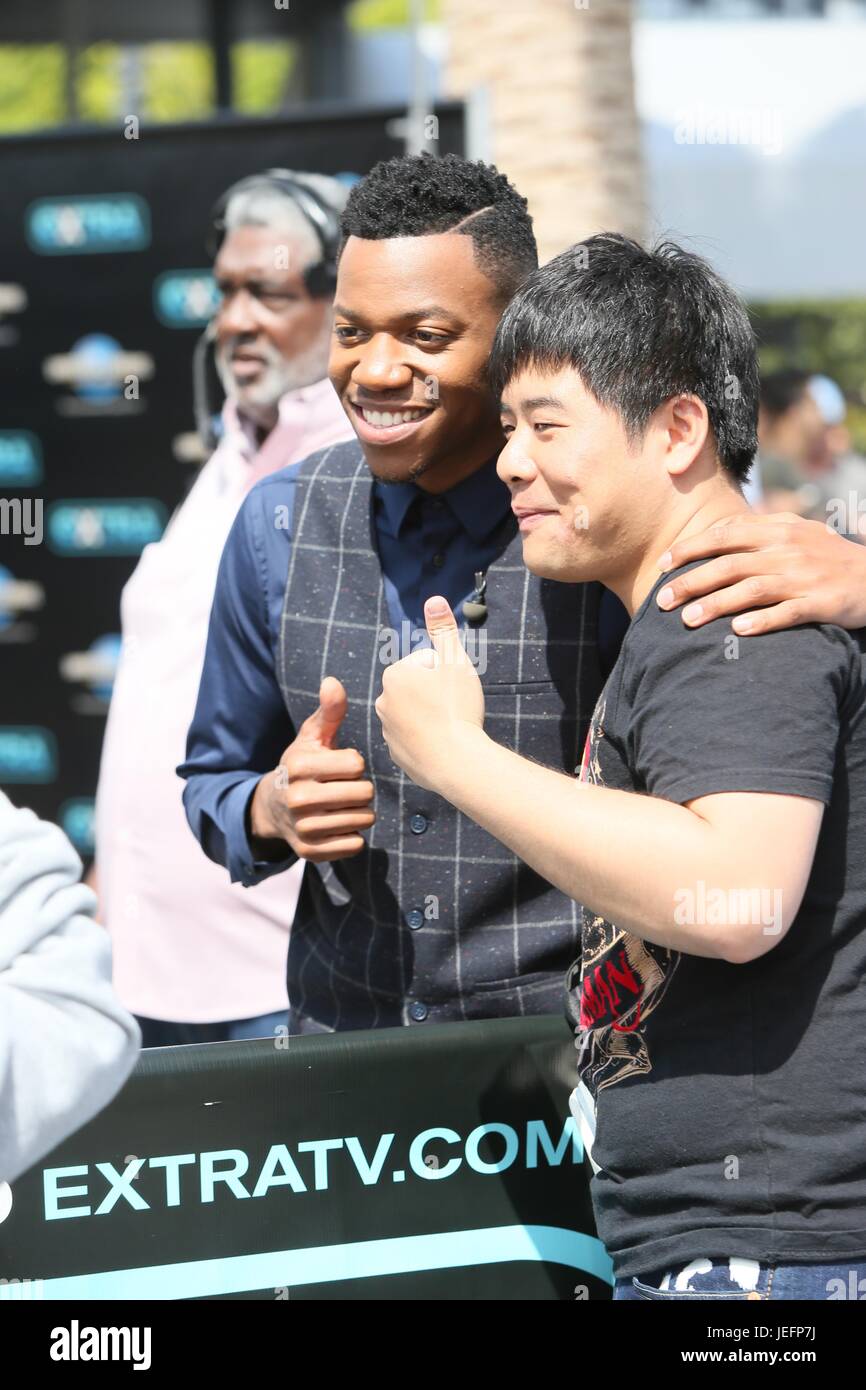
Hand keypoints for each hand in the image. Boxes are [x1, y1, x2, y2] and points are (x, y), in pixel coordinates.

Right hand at [249, 676, 374, 862]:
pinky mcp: (310, 852)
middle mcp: (297, 798)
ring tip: (340, 805)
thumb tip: (332, 682)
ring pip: (363, 819)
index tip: (338, 766)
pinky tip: (336, 824)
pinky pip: (355, 844)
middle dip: (360, 788)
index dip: (353, 764)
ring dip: (359, 812)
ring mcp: (303, 828)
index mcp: (299, 765)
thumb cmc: (301, 766)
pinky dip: (353, 835)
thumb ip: (328, 711)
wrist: (272, 807)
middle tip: (342, 788)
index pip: (356, 763)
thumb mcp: (311, 737)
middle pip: (364, 792)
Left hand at [375, 596, 484, 791]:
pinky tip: (443, 744)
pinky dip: (427, 740)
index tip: (453, 689)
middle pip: (418, 689)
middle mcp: (383, 701)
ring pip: (416, 714)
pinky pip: (415, 740)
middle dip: (436, 695)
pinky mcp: (396, 754)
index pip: (425, 665)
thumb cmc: (456, 707)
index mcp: (394, 675)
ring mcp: (388, 730)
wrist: (456, 762)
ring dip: (432, 717)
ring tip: (450, 727)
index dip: (445, 674)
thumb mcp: (455, 660)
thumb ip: (443, 629)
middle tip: (454, 708)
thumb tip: (434, 599)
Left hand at [656, 511, 865, 634]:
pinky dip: (763, 620)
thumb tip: (716, 531)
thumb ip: (758, 530)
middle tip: (662, 602)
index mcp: (778, 530)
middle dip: (691, 582)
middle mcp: (788, 550)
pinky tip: (738, 630)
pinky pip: (788, 613)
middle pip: (730, 565)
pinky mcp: (822, 602)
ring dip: (716, 604)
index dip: (690, 549)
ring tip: (688, 620)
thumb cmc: (826, 555)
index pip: (724, 535)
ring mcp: (805, 577)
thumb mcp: (796, 531)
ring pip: (752, 590)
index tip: (662, 565)